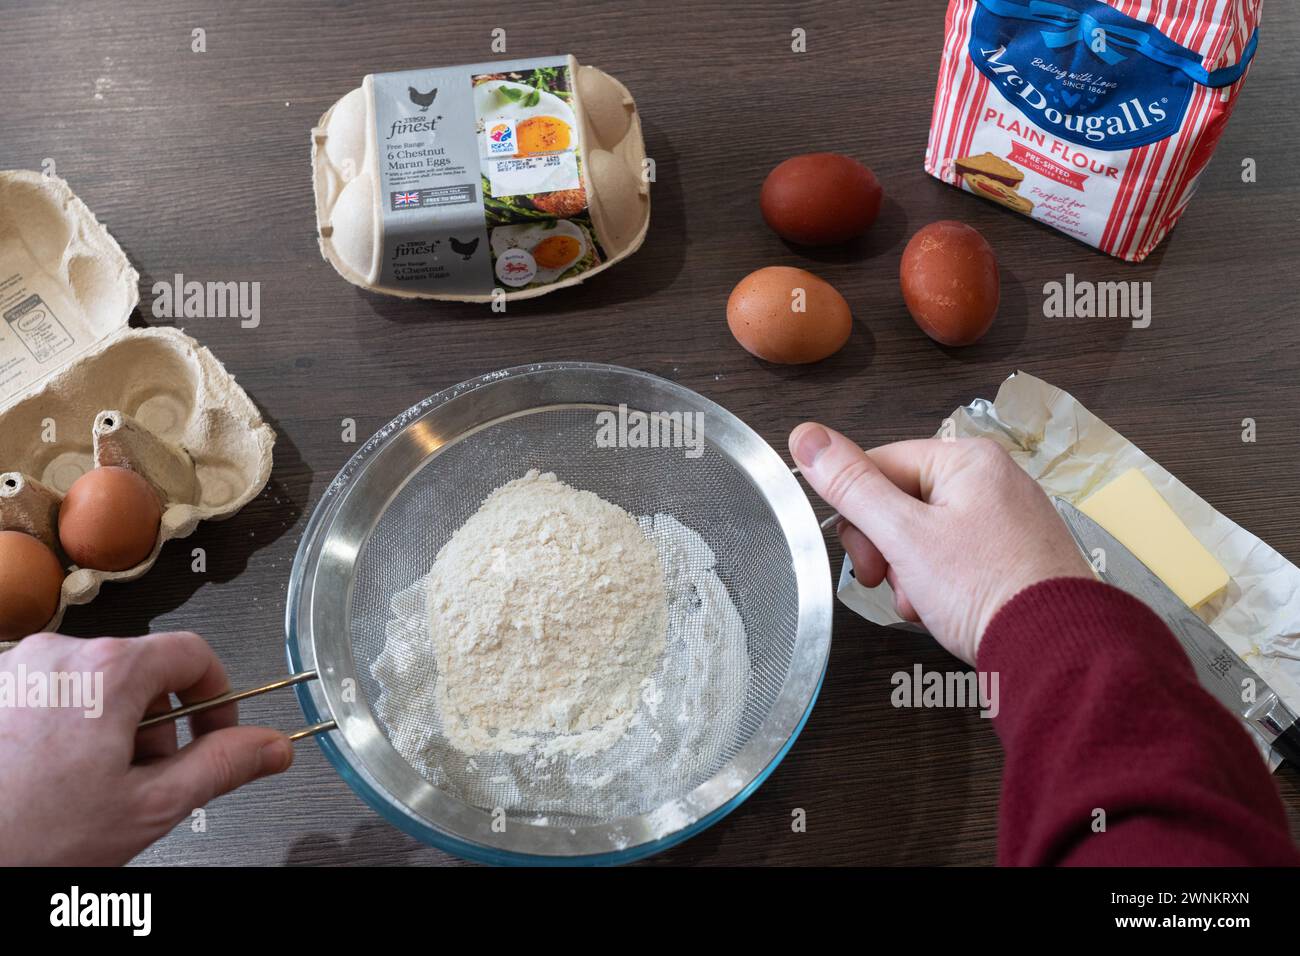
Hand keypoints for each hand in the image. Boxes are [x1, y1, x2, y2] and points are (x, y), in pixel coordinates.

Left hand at [0, 631, 292, 864]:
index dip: (217, 698)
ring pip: (94, 683)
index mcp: (109, 670)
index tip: (214, 737)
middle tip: (145, 781)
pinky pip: (48, 692)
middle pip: (142, 669)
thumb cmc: (29, 838)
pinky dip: (64, 727)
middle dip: (157, 722)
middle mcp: (59, 654)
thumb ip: (222, 766)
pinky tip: (50, 781)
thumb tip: (272, 746)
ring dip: (110, 727)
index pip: (194, 654)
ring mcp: (16, 669)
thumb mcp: (150, 808)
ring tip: (90, 788)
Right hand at [789, 425, 1091, 664]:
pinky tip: (946, 609)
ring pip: (923, 536)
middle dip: (887, 550)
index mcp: (967, 460)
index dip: (858, 514)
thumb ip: (852, 485)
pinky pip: (954, 557)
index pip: (879, 465)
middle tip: (890, 580)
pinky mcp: (1012, 555)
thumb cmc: (989, 590)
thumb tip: (808, 437)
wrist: (1055, 651)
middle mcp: (991, 480)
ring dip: (910, 574)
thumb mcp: (903, 535)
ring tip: (926, 602)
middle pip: (900, 502)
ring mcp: (1005, 519)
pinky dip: (939, 586)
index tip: (863, 555)